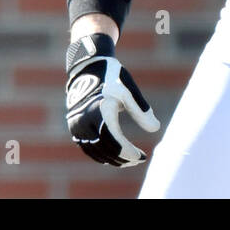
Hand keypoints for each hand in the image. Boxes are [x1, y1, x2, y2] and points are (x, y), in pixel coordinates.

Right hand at [65, 32, 159, 166]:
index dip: (128, 152)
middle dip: (122, 158)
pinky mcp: (74, 126)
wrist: (87, 69)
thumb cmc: (113, 78)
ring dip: (111, 159)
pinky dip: (100, 154)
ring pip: (94, 151)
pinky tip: (113, 156)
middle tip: (138, 160)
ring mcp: (77, 125)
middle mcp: (85, 120)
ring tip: (128, 161)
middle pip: (105, 149)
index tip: (142, 157)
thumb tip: (156, 128)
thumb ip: (141, 111)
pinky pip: (86, 146)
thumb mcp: (129, 92)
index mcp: (100, 111)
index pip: (115, 141)